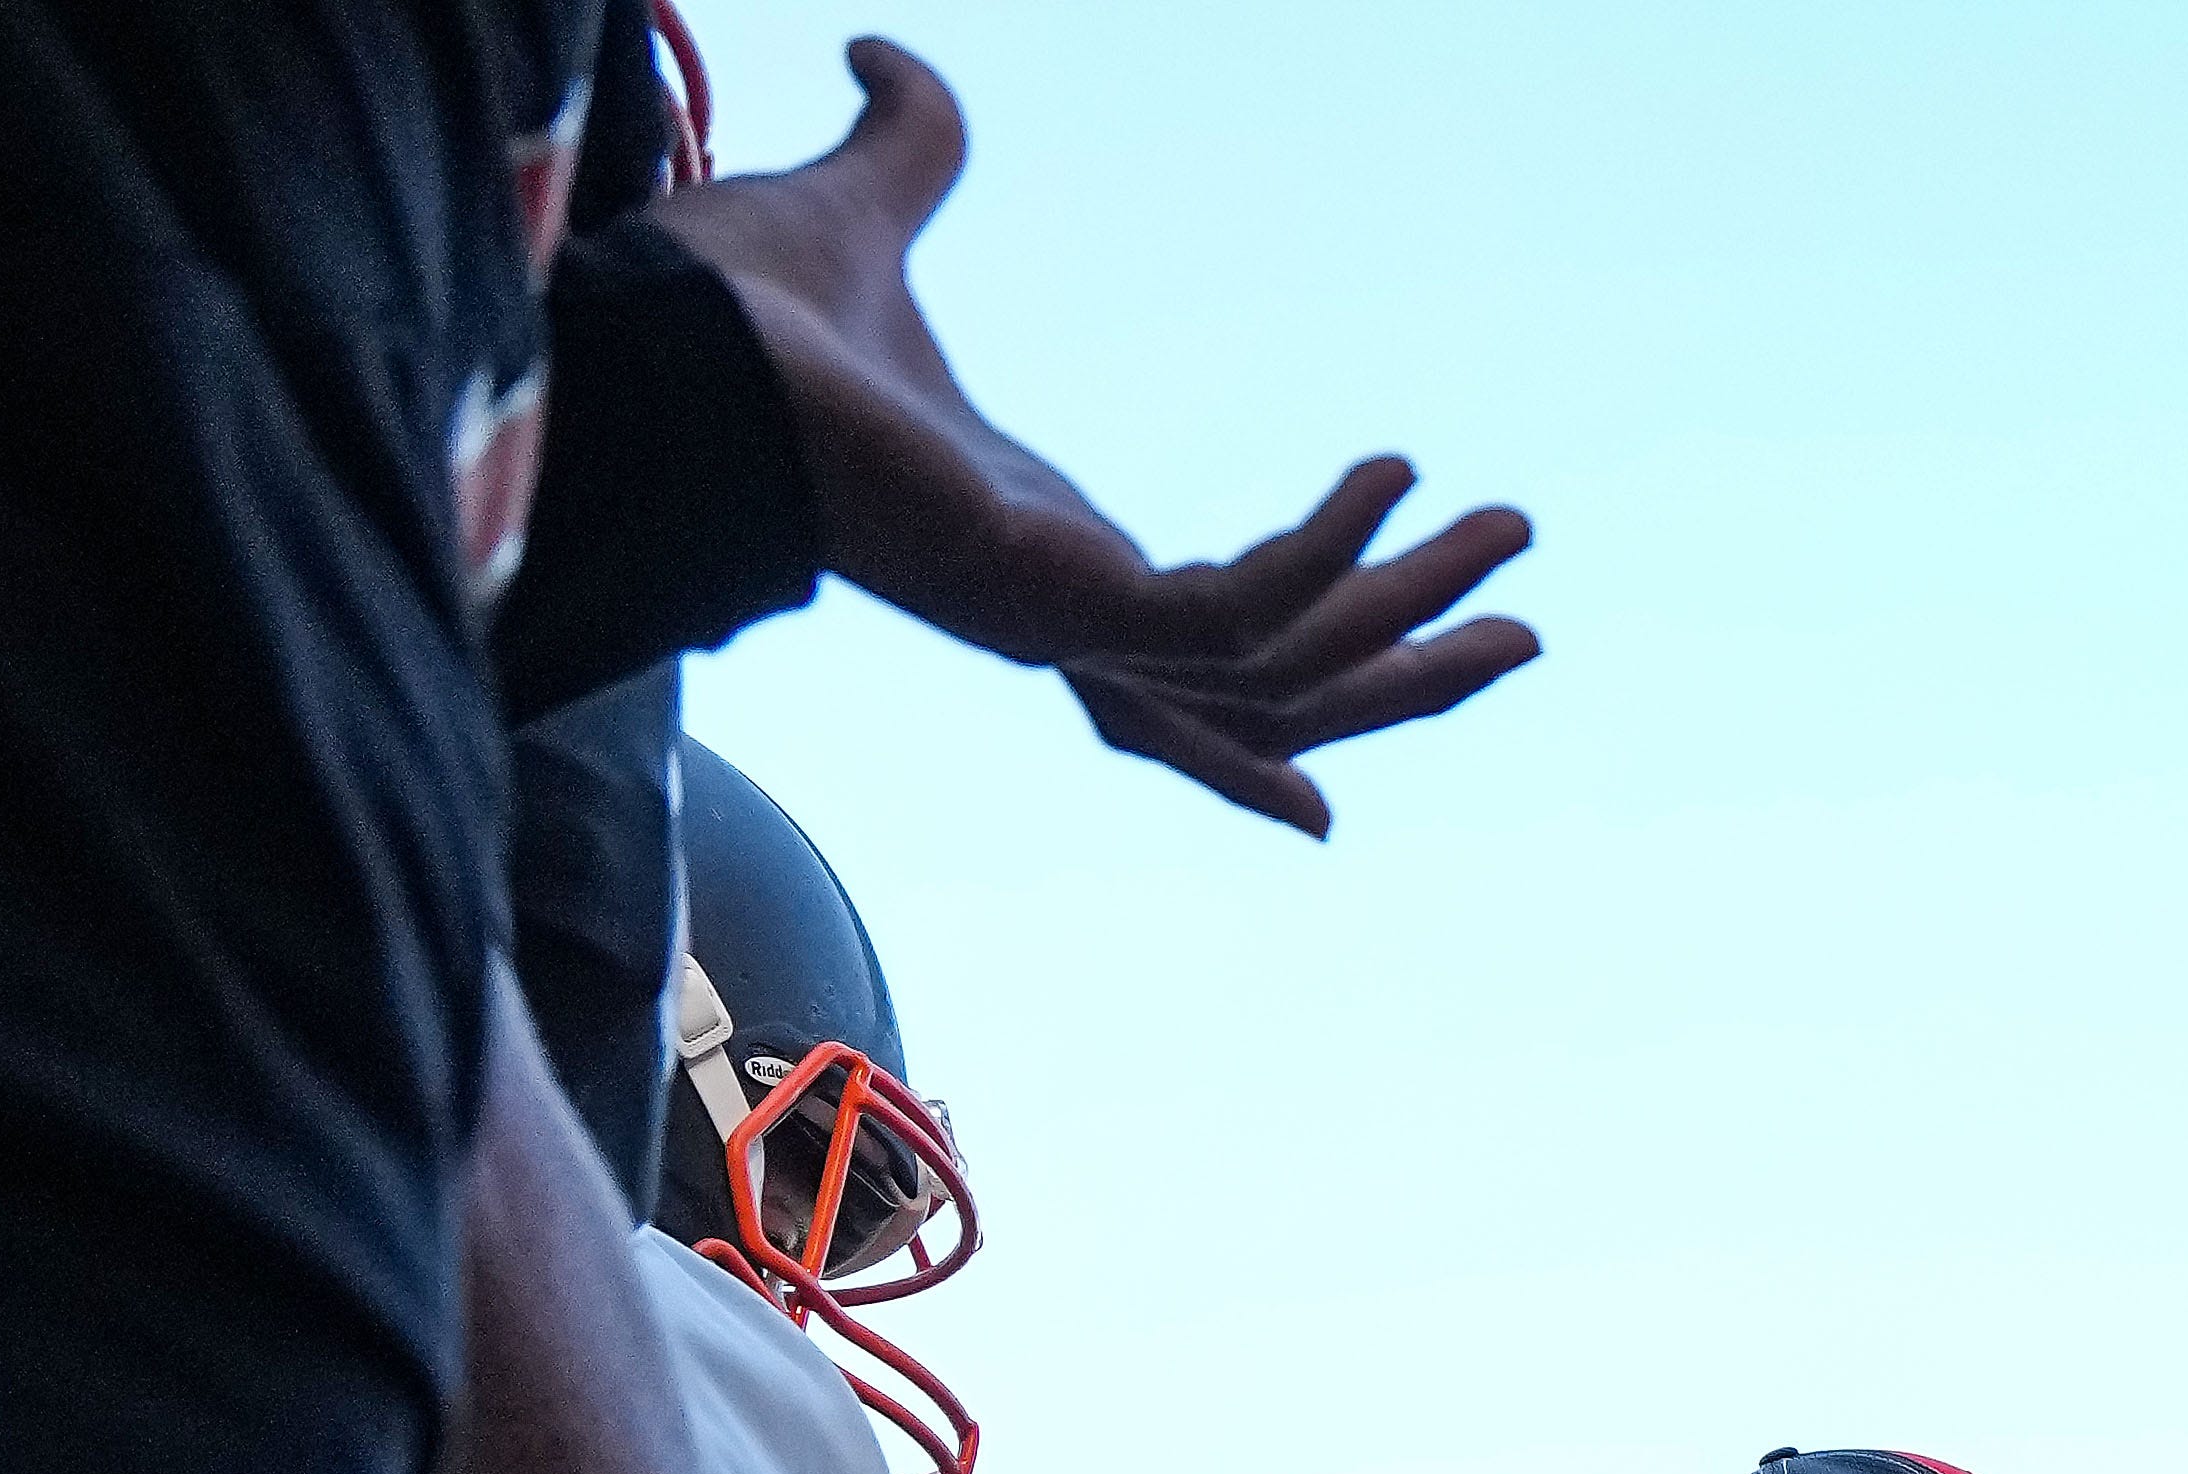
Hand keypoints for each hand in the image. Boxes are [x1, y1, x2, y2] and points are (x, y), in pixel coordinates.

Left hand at [648, 43, 1539, 833]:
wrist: (657, 346)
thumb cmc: (724, 316)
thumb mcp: (858, 208)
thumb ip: (913, 146)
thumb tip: (888, 61)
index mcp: (1029, 541)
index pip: (1198, 640)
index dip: (1310, 635)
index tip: (1406, 629)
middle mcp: (1053, 611)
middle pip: (1276, 695)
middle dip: (1411, 666)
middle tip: (1529, 617)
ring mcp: (1056, 623)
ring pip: (1284, 679)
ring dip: (1411, 624)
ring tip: (1508, 538)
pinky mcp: (1053, 607)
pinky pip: (1231, 621)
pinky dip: (1322, 559)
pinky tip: (1389, 480)